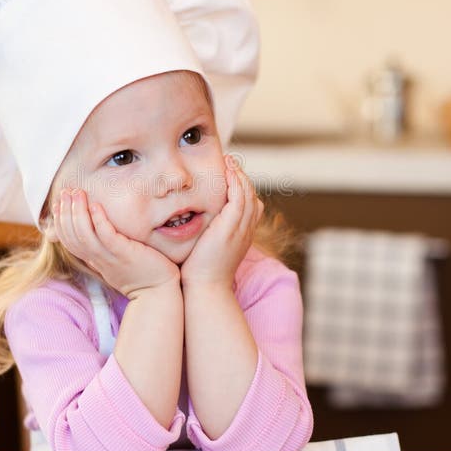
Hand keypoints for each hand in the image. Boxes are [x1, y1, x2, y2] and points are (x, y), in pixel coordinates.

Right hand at [51, 189, 179, 297]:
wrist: (158, 293)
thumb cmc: (140, 274)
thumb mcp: (115, 261)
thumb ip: (103, 249)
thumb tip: (94, 234)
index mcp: (93, 259)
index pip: (68, 240)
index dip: (60, 221)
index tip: (58, 204)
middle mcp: (98, 259)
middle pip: (72, 236)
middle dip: (65, 212)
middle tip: (65, 192)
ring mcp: (110, 257)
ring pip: (85, 235)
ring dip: (78, 212)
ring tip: (77, 193)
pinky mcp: (125, 254)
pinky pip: (107, 237)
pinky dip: (99, 221)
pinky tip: (96, 205)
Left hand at [180, 156, 263, 287]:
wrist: (205, 288)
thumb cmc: (201, 272)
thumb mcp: (208, 249)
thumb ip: (208, 234)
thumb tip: (198, 224)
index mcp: (242, 234)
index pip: (250, 205)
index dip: (243, 188)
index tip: (231, 175)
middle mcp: (246, 230)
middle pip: (252, 196)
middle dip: (242, 177)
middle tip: (231, 162)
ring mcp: (241, 229)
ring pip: (248, 194)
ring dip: (239, 175)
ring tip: (229, 162)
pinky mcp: (231, 227)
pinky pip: (239, 198)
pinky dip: (236, 182)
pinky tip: (227, 172)